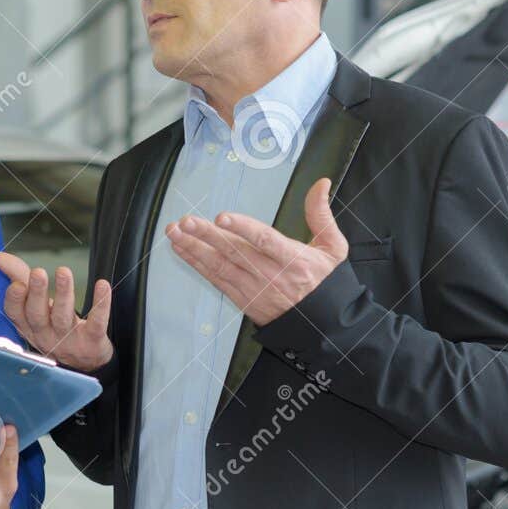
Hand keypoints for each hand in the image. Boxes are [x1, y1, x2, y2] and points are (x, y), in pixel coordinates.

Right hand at [0, 252, 113, 372]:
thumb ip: (19, 278)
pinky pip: (96, 323)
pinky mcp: (92, 341)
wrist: (84, 363)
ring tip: (64, 271)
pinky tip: (102, 285)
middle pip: (37, 315)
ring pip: (63, 317)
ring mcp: (68, 340)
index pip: (16, 314)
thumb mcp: (34, 306)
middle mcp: (45, 335)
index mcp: (28, 326)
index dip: (15, 300)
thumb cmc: (53, 327)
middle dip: (37, 293)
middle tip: (38, 272)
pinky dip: (100, 305)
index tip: (17, 283)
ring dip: (64, 293)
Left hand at [166, 178, 348, 326]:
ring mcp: (253, 288)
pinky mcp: (241, 298)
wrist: (320, 324)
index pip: (264, 241)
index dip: (242, 228)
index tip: (223, 217)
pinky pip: (215, 278)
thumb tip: (321, 184)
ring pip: (219, 265)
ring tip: (175, 232)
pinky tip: (181, 249)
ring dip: (194, 248)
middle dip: (207, 236)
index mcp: (293, 259)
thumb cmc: (325, 283)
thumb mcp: (333, 247)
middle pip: (234, 252)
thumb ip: (321, 214)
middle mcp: (270, 274)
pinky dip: (196, 263)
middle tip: (186, 222)